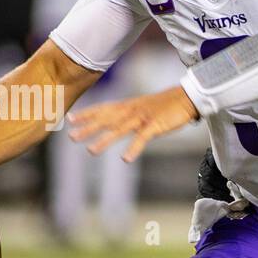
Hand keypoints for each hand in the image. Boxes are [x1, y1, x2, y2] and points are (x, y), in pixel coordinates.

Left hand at [68, 86, 199, 162]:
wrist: (186, 98)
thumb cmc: (166, 105)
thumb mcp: (144, 107)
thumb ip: (130, 114)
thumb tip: (119, 122)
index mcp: (128, 106)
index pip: (103, 109)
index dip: (87, 114)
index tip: (71, 119)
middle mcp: (131, 110)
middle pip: (106, 119)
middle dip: (89, 128)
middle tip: (72, 137)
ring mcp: (142, 118)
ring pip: (119, 129)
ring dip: (105, 140)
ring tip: (91, 151)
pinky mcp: (155, 125)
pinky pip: (142, 138)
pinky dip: (134, 148)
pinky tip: (126, 159)